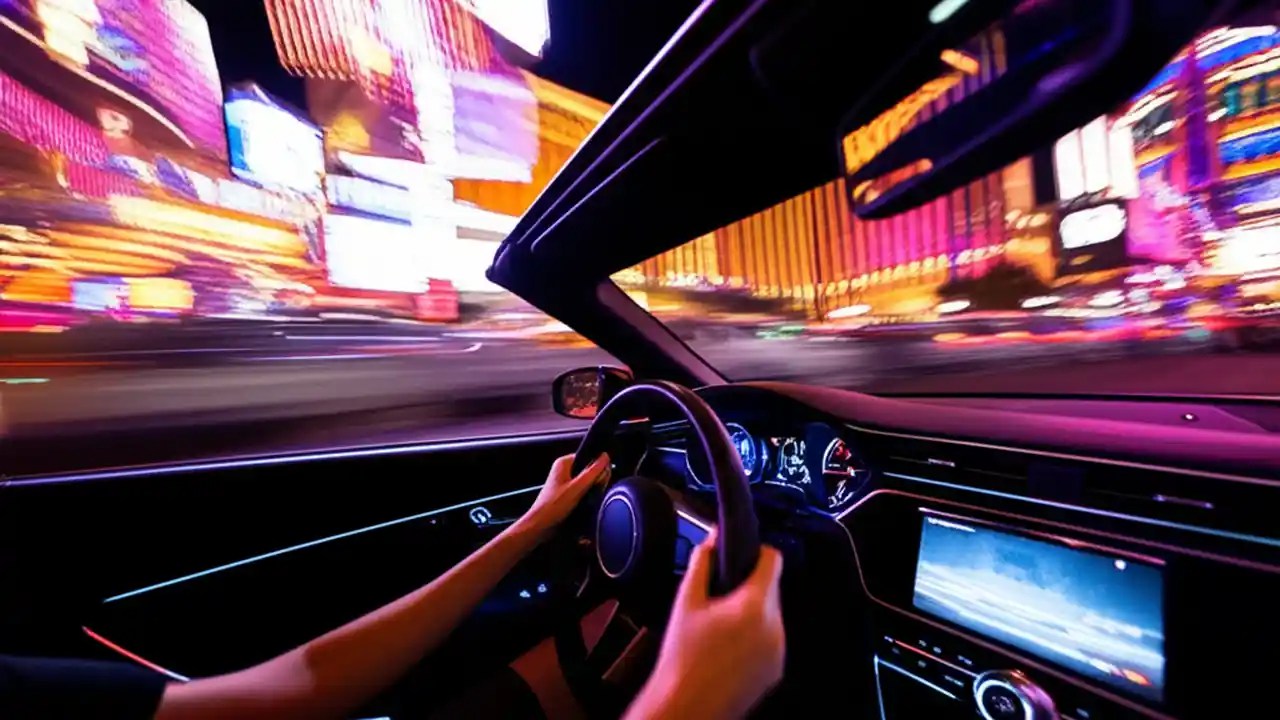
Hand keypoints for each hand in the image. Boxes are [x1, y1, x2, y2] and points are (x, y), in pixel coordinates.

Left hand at [518, 453, 610, 539]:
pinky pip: (581, 490)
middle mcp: (563, 470)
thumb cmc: (554, 506)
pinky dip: (586, 495)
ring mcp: (564, 482)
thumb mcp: (577, 487)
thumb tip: (605, 457)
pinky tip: (587, 503)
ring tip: (590, 498)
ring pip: (586, 481)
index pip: (588, 456)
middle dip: (595, 479)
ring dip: (592, 488)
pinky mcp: (565, 493)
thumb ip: (593, 471)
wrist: (540, 525)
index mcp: (564, 463)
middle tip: (596, 489)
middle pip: (588, 469)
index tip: (603, 476)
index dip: (598, 466)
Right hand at [627, 531, 785, 718]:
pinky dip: (755, 637)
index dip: (758, 551)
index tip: (744, 554)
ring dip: (752, 614)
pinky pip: (771, 640)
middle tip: (720, 598)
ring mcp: (777, 651)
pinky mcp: (776, 670)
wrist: (687, 705)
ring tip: (720, 627)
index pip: (772, 560)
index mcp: (753, 605)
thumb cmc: (682, 659)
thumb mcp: (686, 601)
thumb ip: (701, 563)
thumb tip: (711, 540)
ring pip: (771, 615)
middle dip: (748, 588)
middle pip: (771, 589)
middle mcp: (773, 627)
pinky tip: (728, 648)